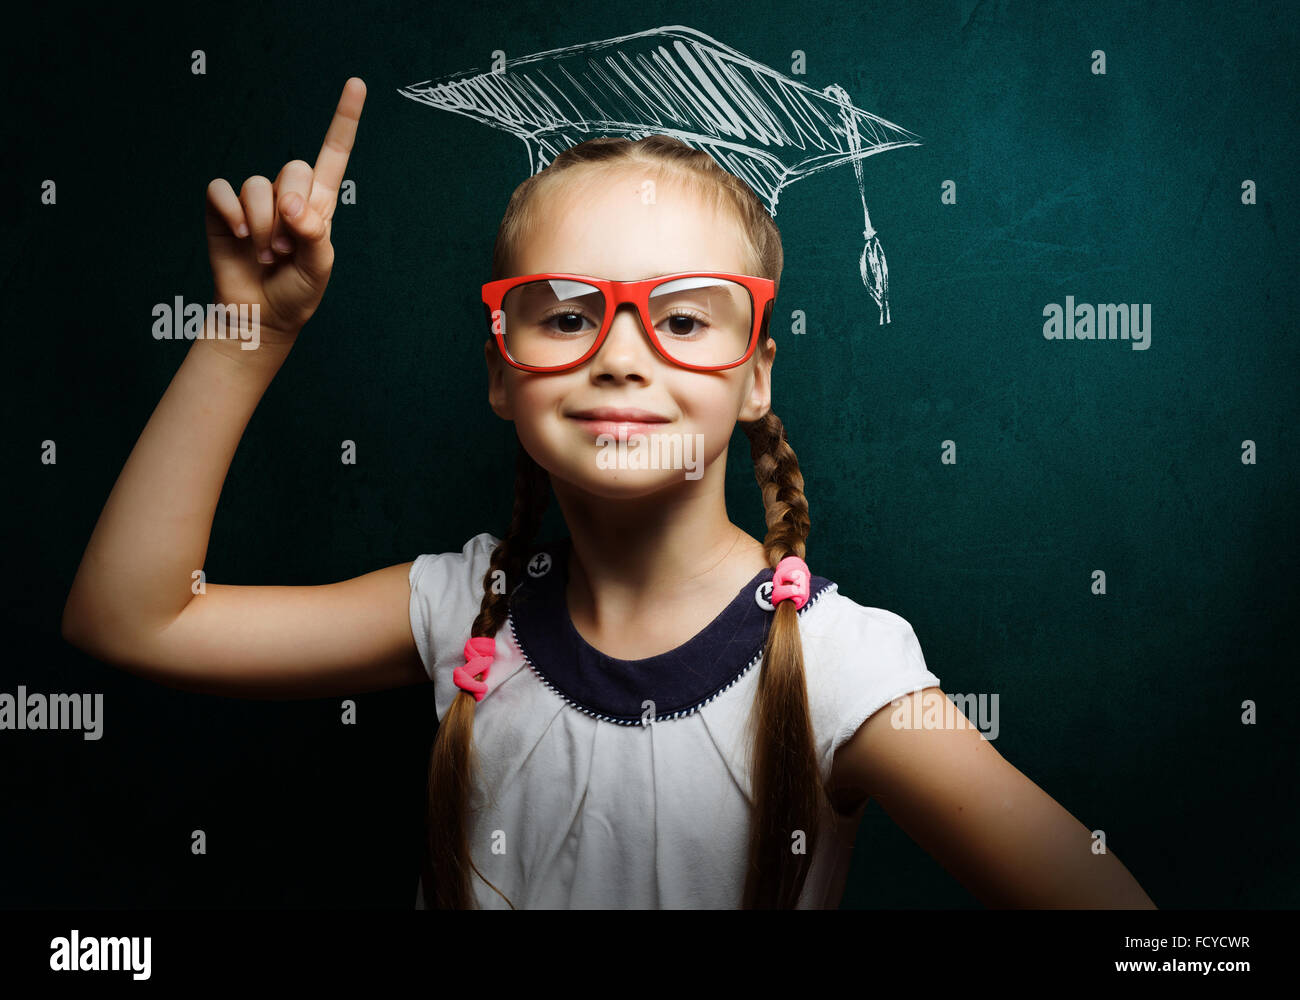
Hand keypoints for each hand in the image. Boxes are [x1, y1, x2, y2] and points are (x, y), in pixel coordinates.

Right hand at [203, 77, 365, 346]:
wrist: (260, 314)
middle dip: (291, 211)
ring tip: (265, 254)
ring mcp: (254, 200)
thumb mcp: (318, 267)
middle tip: (285, 249)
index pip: (334, 153)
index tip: (356, 84)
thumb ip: (313, 235)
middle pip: (293, 168)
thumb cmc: (296, 291)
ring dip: (262, 224)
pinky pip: (223, 190)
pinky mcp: (223, 208)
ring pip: (257, 185)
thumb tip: (293, 206)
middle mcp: (287, 194)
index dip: (344, 119)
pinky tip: (238, 237)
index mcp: (319, 204)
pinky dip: (232, 213)